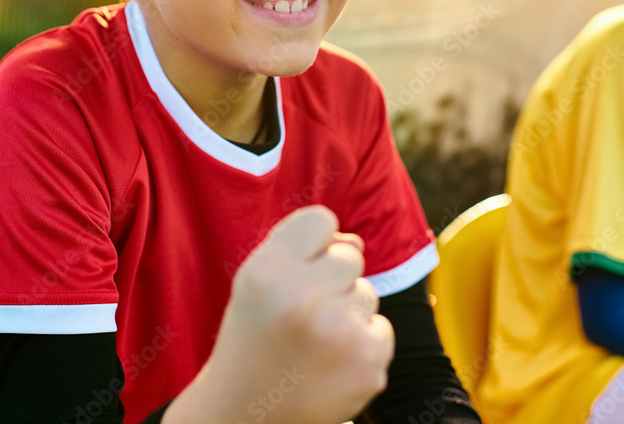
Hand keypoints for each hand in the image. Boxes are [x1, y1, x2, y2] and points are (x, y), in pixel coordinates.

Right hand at [164, 206, 393, 423]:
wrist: (243, 414)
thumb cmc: (254, 337)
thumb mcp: (255, 281)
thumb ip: (299, 247)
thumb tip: (357, 242)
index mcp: (269, 272)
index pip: (321, 220)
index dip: (313, 244)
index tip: (297, 269)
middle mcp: (302, 299)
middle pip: (350, 255)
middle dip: (331, 280)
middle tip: (301, 313)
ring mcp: (339, 333)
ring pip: (367, 294)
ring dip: (346, 314)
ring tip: (313, 342)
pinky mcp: (368, 364)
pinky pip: (380, 329)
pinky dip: (361, 346)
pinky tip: (331, 364)